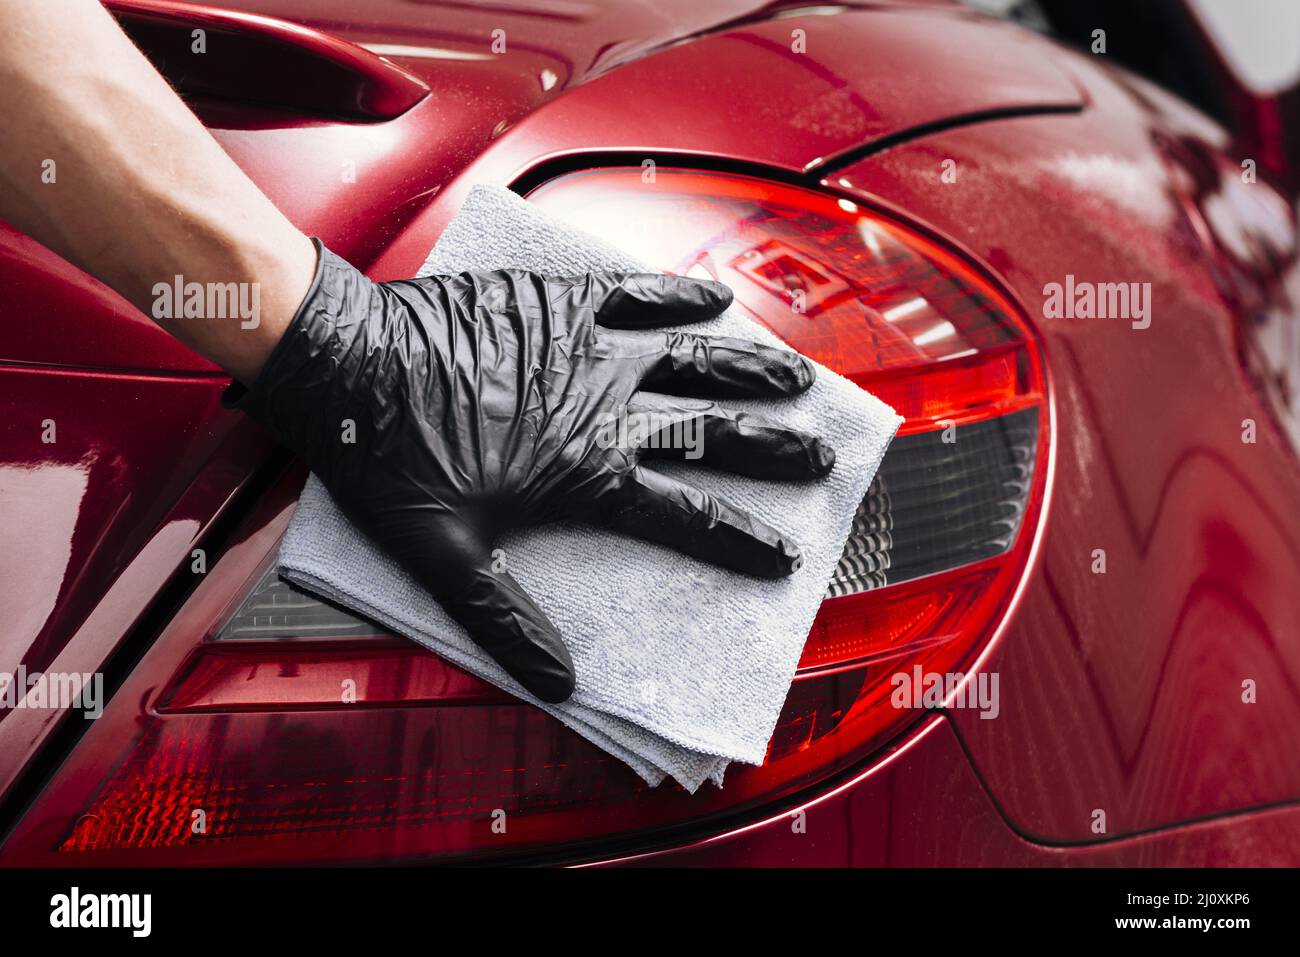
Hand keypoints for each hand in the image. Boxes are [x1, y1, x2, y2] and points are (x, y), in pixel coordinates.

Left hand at [229, 241, 835, 701]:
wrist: (347, 364)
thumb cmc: (389, 459)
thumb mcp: (442, 556)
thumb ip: (504, 617)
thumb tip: (557, 681)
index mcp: (582, 473)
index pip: (682, 513)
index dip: (738, 537)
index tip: (781, 555)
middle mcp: (601, 409)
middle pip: (709, 430)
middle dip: (774, 449)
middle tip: (821, 459)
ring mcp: (586, 349)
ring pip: (690, 358)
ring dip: (750, 369)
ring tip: (800, 377)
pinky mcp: (558, 302)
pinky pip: (633, 292)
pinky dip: (677, 294)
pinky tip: (713, 298)